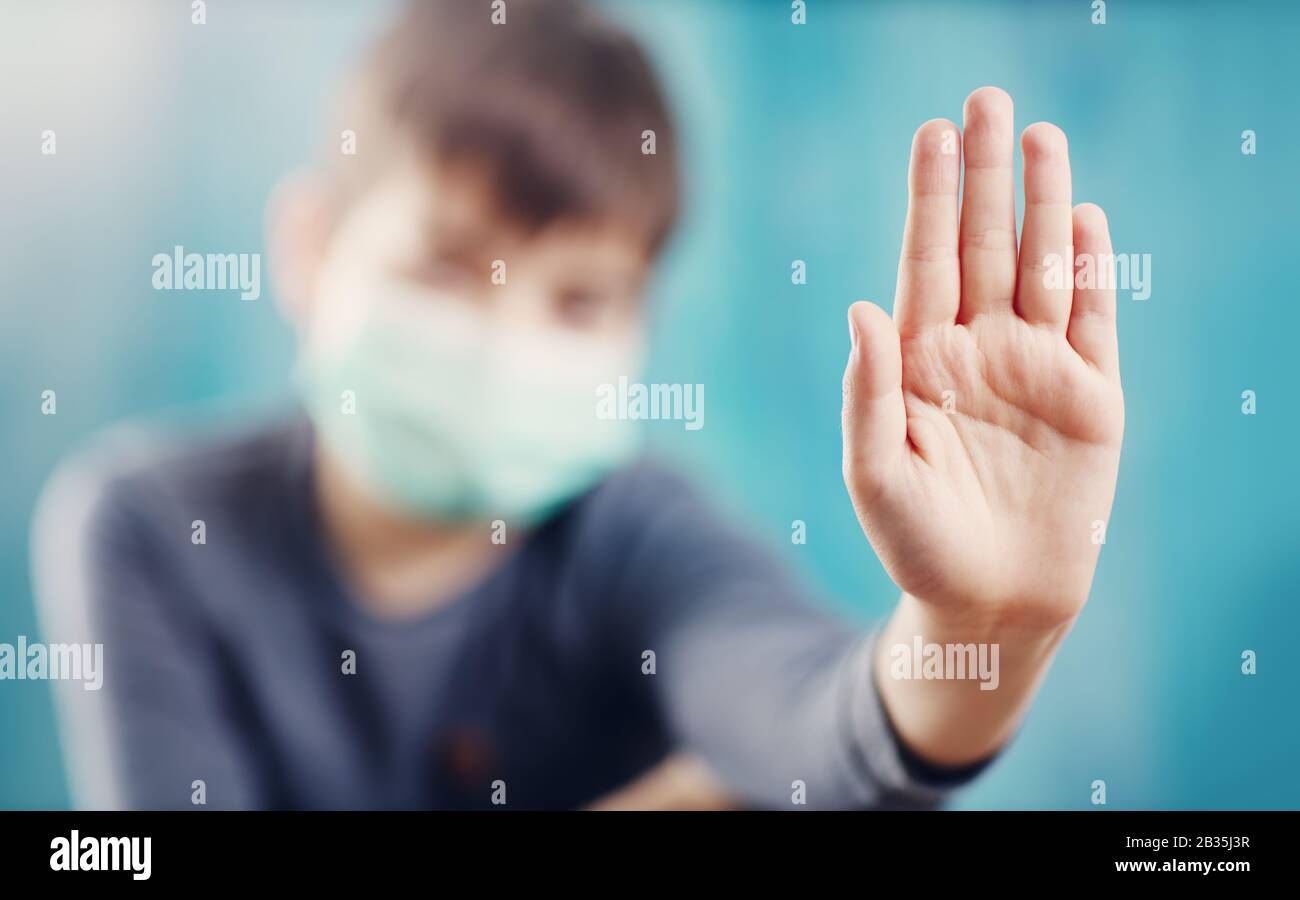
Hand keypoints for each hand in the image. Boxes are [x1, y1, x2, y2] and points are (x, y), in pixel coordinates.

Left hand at [842, 87, 1122, 629]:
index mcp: (920, 363)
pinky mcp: (1091, 398)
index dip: (929, 199)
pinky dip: (1092, 270)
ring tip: (1037, 134)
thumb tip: (859, 305)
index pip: (924, 262)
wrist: (991, 605)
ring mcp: (1036, 370)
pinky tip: (1082, 217)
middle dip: (983, 176)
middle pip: (983, 246)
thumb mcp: (876, 475)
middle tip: (984, 99)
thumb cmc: (918, 546)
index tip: (930, 134)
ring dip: (1040, 201)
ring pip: (1041, 267)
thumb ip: (867, 392)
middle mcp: (977, 352)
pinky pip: (1093, 320)